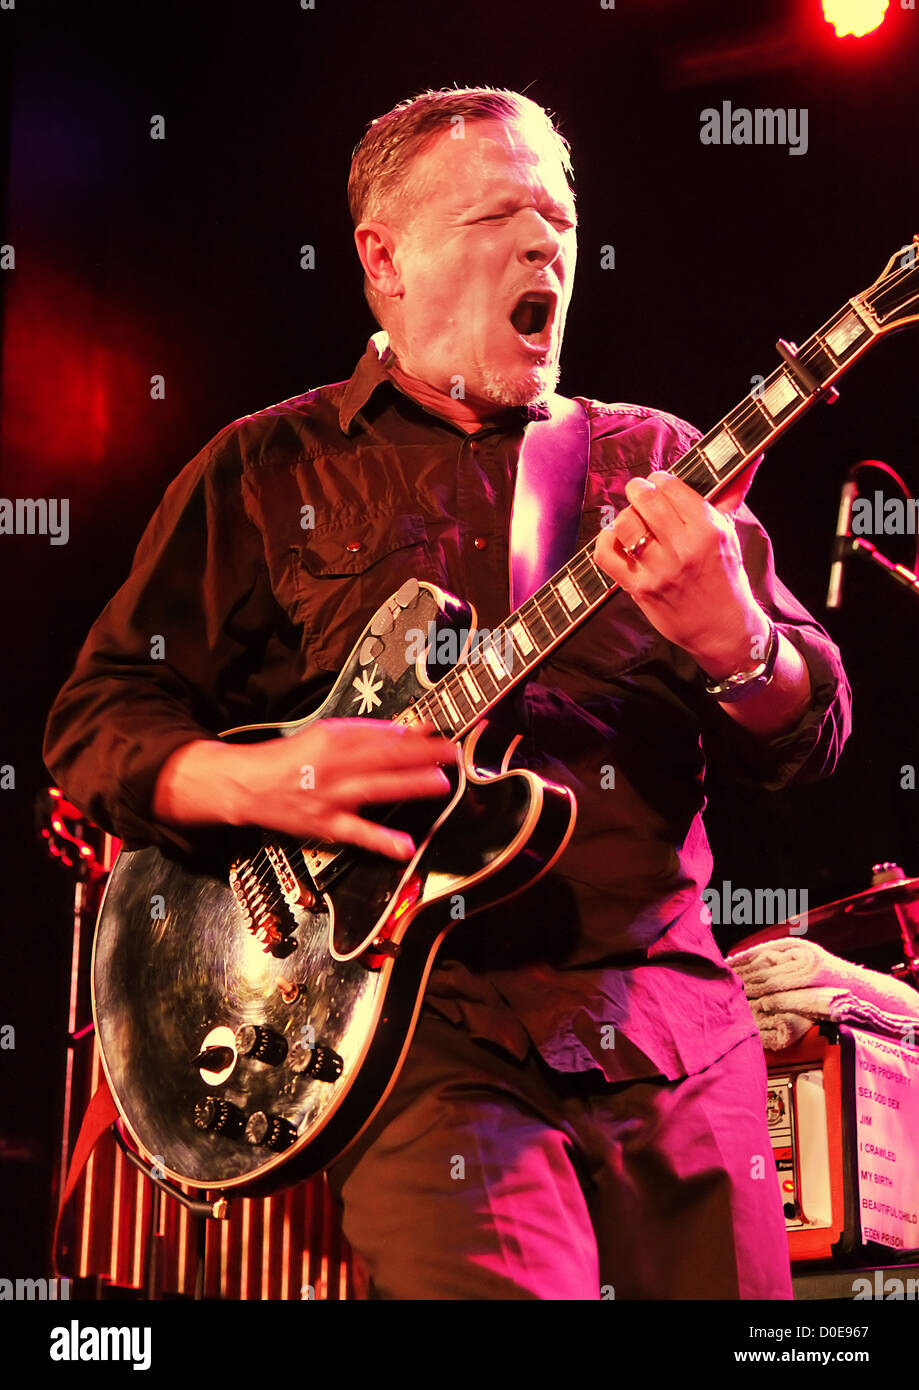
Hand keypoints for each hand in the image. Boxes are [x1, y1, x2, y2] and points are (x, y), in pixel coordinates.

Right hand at [154, 719, 457, 859]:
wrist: (248, 784)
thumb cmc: (290, 758)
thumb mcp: (325, 734)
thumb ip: (364, 734)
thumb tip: (404, 733)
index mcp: (334, 739)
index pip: (381, 734)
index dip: (414, 735)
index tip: (441, 734)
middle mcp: (334, 765)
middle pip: (385, 757)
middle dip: (423, 755)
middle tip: (454, 754)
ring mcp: (331, 796)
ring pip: (376, 788)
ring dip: (410, 785)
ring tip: (441, 783)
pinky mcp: (325, 823)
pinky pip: (357, 832)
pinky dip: (381, 841)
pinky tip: (405, 846)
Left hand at [594, 465, 769, 676]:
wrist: (724, 629)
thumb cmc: (726, 577)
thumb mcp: (731, 534)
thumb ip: (732, 494)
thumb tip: (753, 457)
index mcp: (708, 530)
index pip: (671, 486)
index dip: (660, 480)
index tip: (660, 485)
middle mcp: (684, 549)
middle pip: (646, 500)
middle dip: (639, 491)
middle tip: (640, 495)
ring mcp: (660, 571)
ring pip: (625, 524)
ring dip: (625, 517)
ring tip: (633, 522)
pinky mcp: (640, 590)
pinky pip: (607, 555)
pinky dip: (606, 541)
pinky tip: (617, 540)